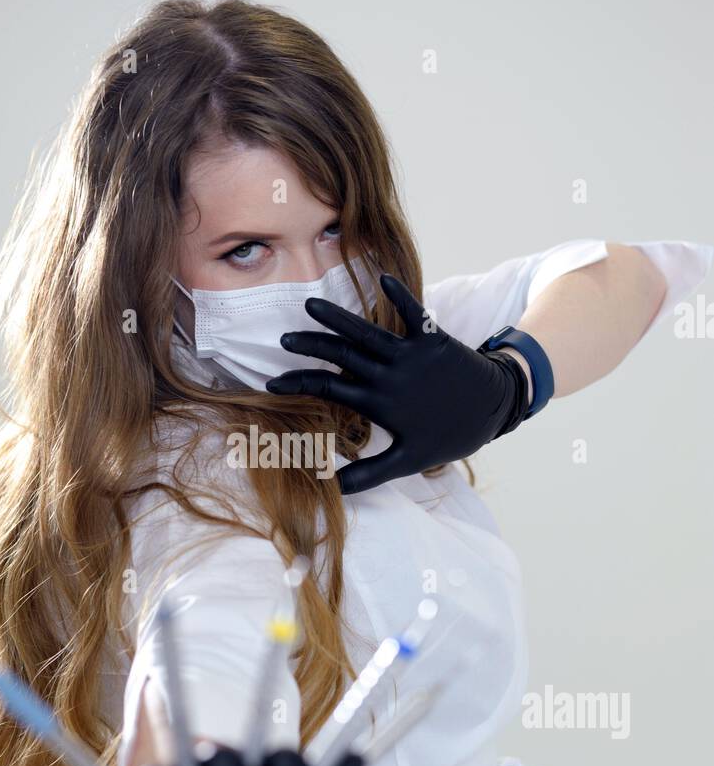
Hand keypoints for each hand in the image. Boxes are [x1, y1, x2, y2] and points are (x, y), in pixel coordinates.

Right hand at [265, 273, 530, 494]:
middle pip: (342, 356)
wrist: (492, 412)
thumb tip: (333, 487)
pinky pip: (413, 313)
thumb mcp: (406, 461)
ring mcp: (411, 355)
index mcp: (379, 404)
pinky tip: (380, 278)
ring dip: (339, 318)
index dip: (299, 384)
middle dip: (311, 346)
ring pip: (367, 333)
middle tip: (283, 338)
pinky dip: (399, 296)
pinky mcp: (433, 338)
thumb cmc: (446, 437)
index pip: (329, 391)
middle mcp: (391, 376)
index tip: (272, 383)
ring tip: (311, 304)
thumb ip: (368, 473)